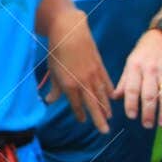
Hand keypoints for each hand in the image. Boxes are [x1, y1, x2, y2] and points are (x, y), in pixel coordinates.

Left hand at [45, 8, 113, 132]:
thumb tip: (49, 101)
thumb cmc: (57, 50)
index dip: (80, 114)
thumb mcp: (53, 71)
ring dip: (105, 107)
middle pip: (93, 104)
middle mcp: (83, 82)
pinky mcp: (99, 65)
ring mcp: (93, 74)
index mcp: (70, 84)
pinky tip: (112, 97)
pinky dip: (109, 91)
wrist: (70, 30)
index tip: (83, 121)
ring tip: (109, 117)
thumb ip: (54, 88)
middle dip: (99, 119)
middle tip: (105, 131)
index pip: (77, 104)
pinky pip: (106, 82)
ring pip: (101, 94)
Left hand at [114, 31, 161, 129]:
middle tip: (147, 125)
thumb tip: (114, 98)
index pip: (132, 88)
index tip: (132, 116)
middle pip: (150, 94)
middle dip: (149, 112)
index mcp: (136, 67)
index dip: (131, 103)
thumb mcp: (131, 62)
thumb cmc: (144, 51)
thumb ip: (124, 81)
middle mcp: (151, 69)